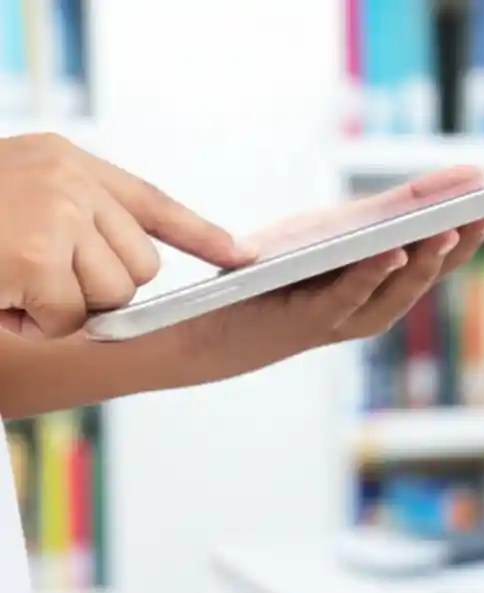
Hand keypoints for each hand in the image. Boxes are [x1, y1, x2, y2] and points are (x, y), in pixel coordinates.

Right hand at [0, 133, 253, 338]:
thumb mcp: (9, 191)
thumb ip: (70, 215)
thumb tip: (118, 269)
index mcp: (63, 160)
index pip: (152, 202)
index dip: (201, 235)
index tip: (243, 254)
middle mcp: (69, 180)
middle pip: (142, 264)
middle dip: (94, 288)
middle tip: (31, 277)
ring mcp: (57, 213)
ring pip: (114, 295)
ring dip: (60, 309)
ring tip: (8, 283)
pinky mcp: (38, 256)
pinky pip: (68, 318)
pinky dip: (32, 324)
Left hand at [150, 167, 483, 385]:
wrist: (202, 324)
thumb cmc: (270, 274)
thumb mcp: (332, 231)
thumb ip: (386, 213)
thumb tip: (445, 180)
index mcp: (384, 283)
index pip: (445, 250)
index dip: (481, 227)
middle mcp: (372, 306)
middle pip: (430, 272)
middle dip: (465, 242)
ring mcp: (342, 318)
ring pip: (396, 292)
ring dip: (424, 262)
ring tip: (450, 230)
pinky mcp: (304, 323)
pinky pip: (345, 297)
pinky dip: (370, 275)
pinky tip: (390, 250)